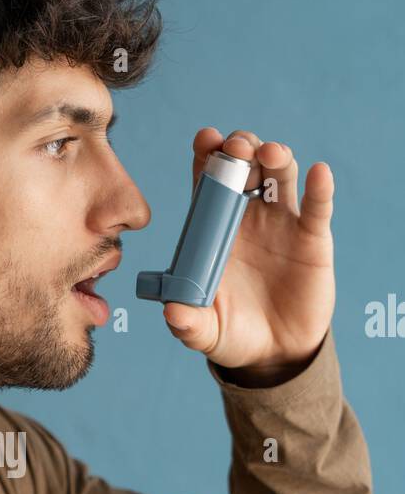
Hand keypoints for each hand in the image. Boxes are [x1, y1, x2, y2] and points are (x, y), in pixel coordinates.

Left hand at [162, 128, 334, 381]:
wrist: (274, 353)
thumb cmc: (233, 333)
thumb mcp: (205, 332)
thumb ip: (187, 323)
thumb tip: (172, 313)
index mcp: (214, 228)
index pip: (208, 181)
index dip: (207, 156)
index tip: (206, 139)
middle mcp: (247, 217)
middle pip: (245, 167)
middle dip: (240, 148)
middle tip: (236, 149)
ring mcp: (281, 224)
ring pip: (280, 175)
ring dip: (275, 157)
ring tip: (268, 154)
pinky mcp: (312, 239)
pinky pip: (317, 208)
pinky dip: (320, 189)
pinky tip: (318, 174)